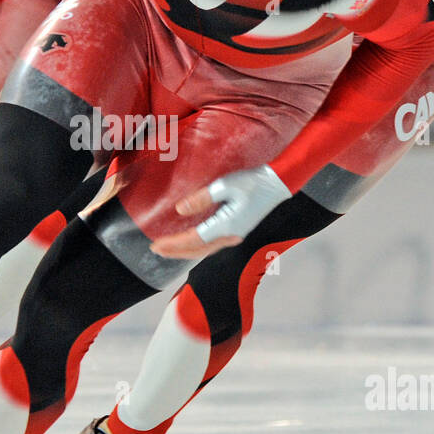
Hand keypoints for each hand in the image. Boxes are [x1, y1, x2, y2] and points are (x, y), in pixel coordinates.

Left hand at [150, 165, 290, 259]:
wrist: (278, 183)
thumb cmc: (254, 181)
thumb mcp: (224, 185)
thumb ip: (201, 199)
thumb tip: (180, 210)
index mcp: (226, 226)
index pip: (193, 240)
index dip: (173, 244)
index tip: (155, 245)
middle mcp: (230, 235)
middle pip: (198, 250)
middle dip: (176, 252)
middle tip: (156, 250)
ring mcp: (235, 235)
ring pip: (205, 249)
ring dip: (185, 251)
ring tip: (168, 249)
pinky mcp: (237, 230)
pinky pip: (212, 244)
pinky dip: (197, 246)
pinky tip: (190, 242)